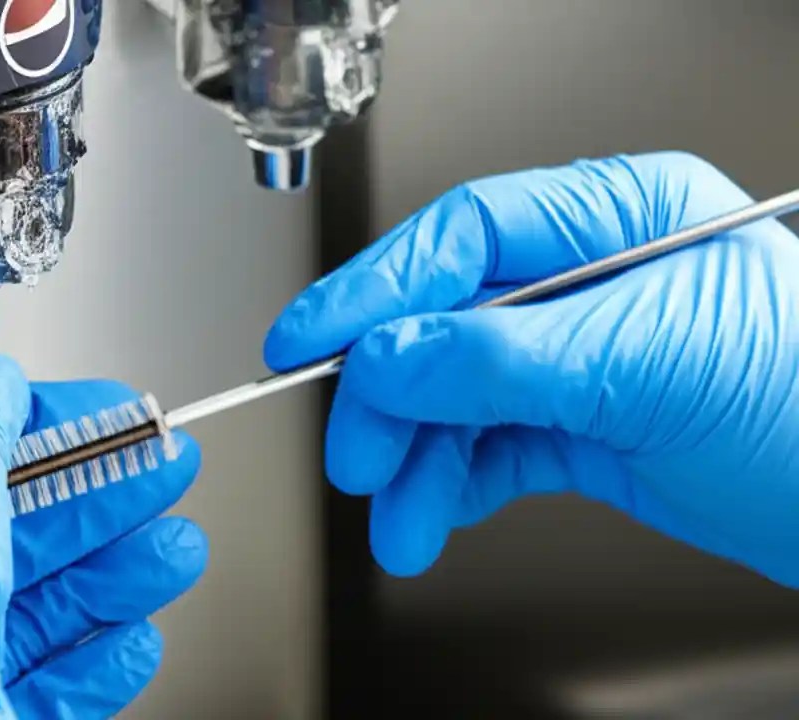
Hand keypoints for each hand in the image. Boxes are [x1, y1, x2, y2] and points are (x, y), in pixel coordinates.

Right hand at [264, 152, 798, 585]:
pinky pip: (489, 449)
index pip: (460, 239)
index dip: (371, 290)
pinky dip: (450, 486)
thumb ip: (496, 357)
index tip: (305, 340)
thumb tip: (384, 358)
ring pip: (456, 399)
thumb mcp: (643, 359)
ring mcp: (583, 357)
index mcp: (614, 219)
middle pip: (442, 326)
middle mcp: (588, 282)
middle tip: (355, 452)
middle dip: (390, 397)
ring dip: (415, 462)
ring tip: (396, 517)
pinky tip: (429, 517)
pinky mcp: (584, 427)